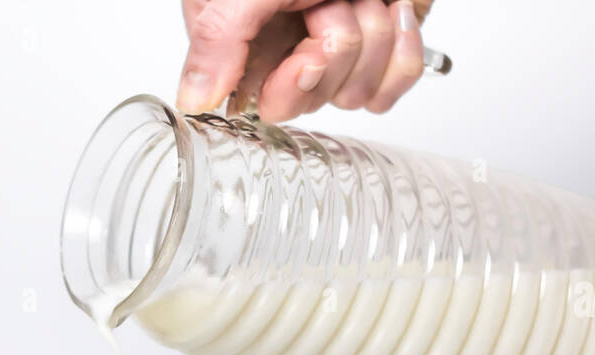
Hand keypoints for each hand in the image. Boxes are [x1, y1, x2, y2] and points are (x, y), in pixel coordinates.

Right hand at [178, 0, 432, 123]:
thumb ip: (218, 37)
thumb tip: (192, 100)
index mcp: (245, 38)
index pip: (263, 105)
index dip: (291, 88)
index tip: (307, 55)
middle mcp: (287, 49)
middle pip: (313, 101)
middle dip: (334, 51)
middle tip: (329, 4)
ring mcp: (335, 52)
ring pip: (355, 96)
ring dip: (371, 38)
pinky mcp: (379, 52)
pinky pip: (391, 89)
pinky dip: (401, 52)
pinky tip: (392, 10)